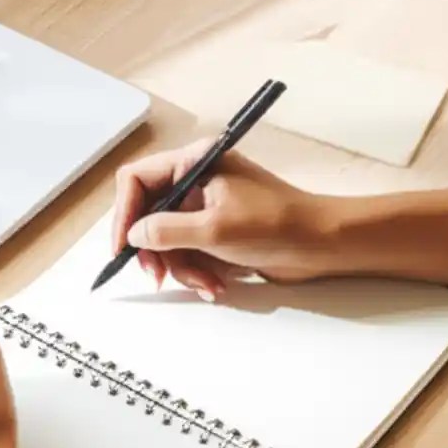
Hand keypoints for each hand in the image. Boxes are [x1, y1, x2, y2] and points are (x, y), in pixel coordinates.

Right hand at [112, 139, 337, 299]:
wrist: (323, 243)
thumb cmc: (276, 224)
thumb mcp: (214, 229)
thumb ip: (166, 231)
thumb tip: (134, 235)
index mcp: (193, 162)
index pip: (137, 180)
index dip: (124, 214)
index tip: (124, 247)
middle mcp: (194, 179)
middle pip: (149, 214)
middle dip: (155, 250)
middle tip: (158, 275)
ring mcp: (204, 205)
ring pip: (167, 239)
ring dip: (182, 267)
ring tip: (206, 284)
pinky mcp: (214, 229)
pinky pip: (188, 251)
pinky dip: (197, 271)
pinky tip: (215, 284)